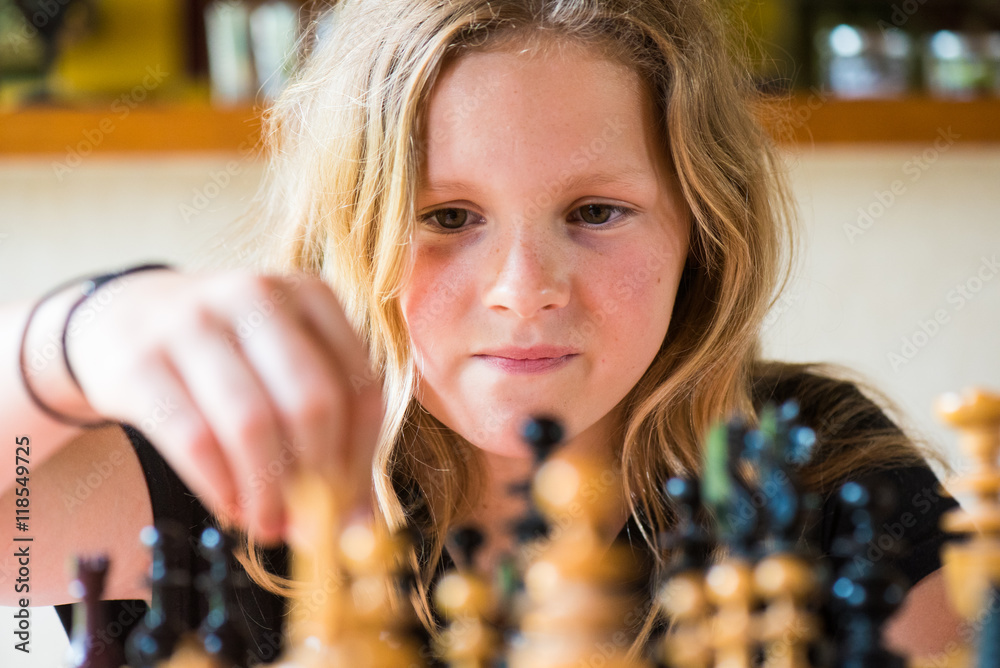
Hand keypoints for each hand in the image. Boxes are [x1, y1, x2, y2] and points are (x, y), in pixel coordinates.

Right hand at [65, 269, 384, 544]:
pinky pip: (193, 439)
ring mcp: (194, 323)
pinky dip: (220, 487)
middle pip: (311, 402)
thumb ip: (327, 429)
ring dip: (267, 492)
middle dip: (317, 478)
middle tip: (308, 524)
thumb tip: (357, 523)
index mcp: (310, 295)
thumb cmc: (224, 353)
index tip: (349, 509)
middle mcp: (257, 297)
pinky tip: (230, 507)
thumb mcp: (282, 364)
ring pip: (252, 424)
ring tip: (268, 524)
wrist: (118, 317)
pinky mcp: (141, 361)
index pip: (361, 387)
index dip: (360, 459)